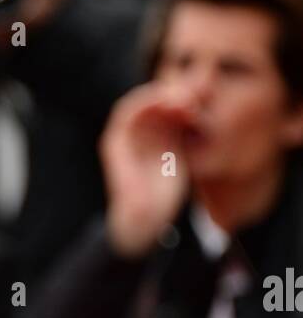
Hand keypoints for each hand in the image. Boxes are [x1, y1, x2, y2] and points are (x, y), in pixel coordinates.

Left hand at [100, 82, 194, 257]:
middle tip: (188, 103)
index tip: (167, 102)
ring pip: (166, 108)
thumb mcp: (137, 210)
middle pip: (149, 104)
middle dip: (168, 97)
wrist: (148, 220)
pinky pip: (179, 118)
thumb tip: (138, 205)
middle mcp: (134, 134)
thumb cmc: (139, 215)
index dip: (147, 101)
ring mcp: (152, 134)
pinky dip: (190, 114)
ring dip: (181, 103)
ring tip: (195, 110)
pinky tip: (200, 119)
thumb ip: (137, 204)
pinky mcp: (170, 139)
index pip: (129, 111)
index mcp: (118, 143)